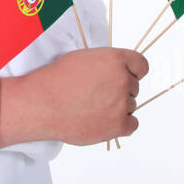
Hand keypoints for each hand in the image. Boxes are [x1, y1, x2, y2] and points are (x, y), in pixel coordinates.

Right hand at [0, 48, 146, 148]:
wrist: (42, 104)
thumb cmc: (57, 80)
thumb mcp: (84, 58)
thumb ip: (107, 63)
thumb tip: (119, 72)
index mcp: (115, 59)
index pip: (142, 65)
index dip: (133, 72)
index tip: (127, 77)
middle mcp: (123, 79)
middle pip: (134, 87)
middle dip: (120, 91)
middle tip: (97, 95)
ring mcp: (122, 103)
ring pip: (131, 106)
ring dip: (117, 108)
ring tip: (92, 108)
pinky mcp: (119, 125)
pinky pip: (132, 125)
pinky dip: (121, 125)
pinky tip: (103, 121)